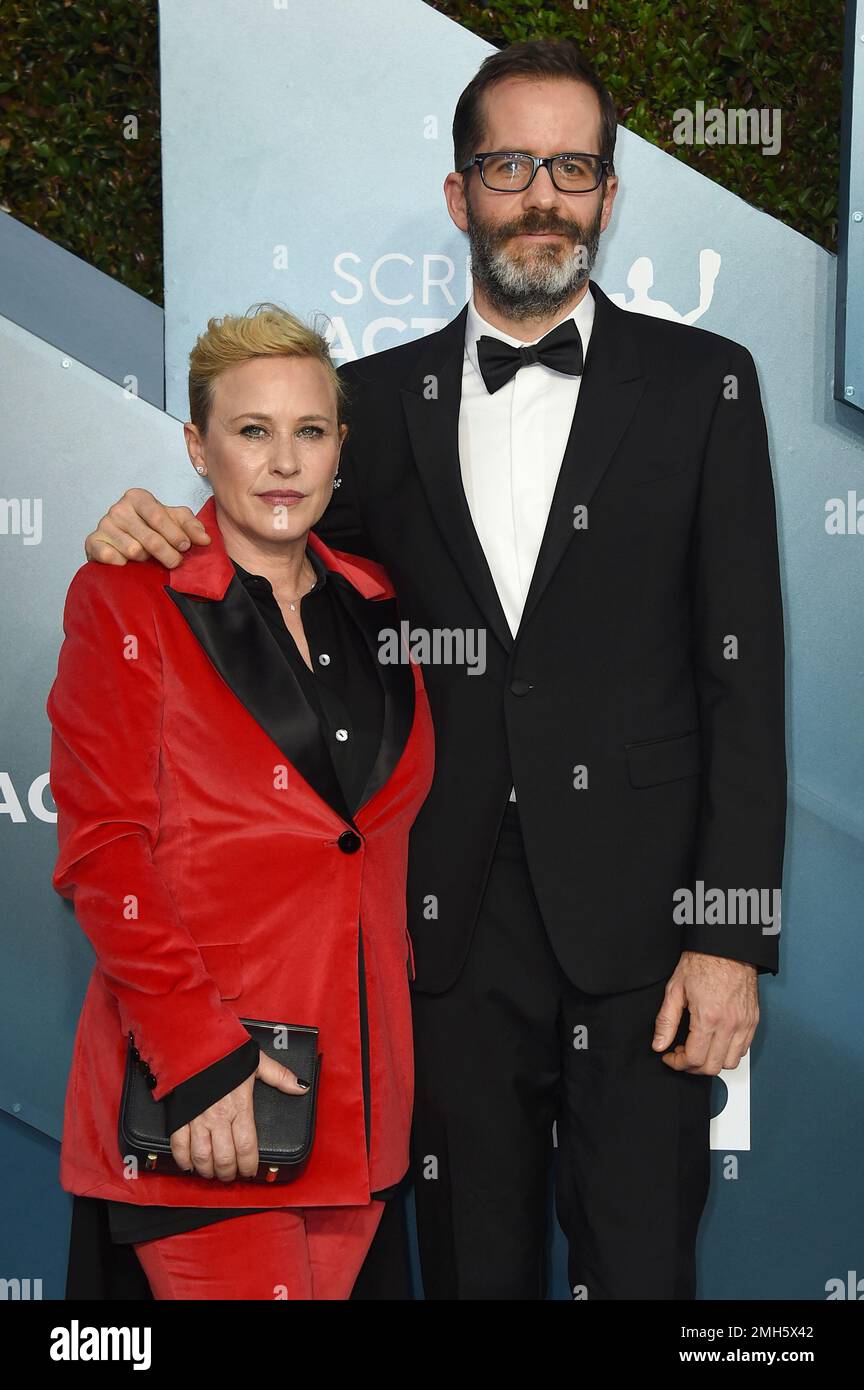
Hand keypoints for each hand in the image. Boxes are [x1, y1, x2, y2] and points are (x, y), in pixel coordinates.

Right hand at [84, 488, 210, 567]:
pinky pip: (111, 557)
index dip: (175, 534)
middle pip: (149, 538)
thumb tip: (205, 540)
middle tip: (175, 562)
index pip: (159, 517)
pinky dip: (123, 564)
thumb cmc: (150, 528)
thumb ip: (191, 526)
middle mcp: (118, 508)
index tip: (186, 547)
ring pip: (133, 551)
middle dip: (167, 554)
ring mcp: (104, 525)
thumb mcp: (173, 521)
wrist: (120, 540)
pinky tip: (128, 564)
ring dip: (145, 559)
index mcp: (138, 497)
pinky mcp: (92, 542)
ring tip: (147, 557)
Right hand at [169, 1049, 309, 1180]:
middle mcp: (218, 1116)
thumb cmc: (224, 1050)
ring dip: (207, 1170)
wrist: (193, 1040)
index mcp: (240, 1106)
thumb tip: (301, 1087)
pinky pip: (178, 1145)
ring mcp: (197, 1118)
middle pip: (224, 1158)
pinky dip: (183, 1159)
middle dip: (228, 1172)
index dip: (249, 1165)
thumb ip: (280, 1076)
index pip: (248, 1147)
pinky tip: (189, 1165)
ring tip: (212, 1173)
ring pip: (202, 1156)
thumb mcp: (256, 1061)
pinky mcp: (179, 1115)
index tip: (250, 1171)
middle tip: (231, 1175)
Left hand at [652, 951, 758, 1074]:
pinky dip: (729, 1052)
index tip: (670, 1056)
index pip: (694, 1059)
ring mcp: (744, 1024)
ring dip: (712, 1062)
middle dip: (693, 1067)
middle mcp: (730, 1024)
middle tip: (681, 1055)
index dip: (678, 1063)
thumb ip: (666, 1021)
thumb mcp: (675, 989)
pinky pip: (744, 1049)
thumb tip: (659, 1044)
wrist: (727, 947)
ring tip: (699, 1049)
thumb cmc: (702, 962)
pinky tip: (716, 1041)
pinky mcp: (753, 1020)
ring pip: (731, 1063)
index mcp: (708, 1018)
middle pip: (712, 1067)